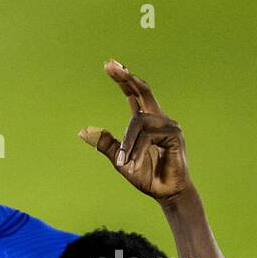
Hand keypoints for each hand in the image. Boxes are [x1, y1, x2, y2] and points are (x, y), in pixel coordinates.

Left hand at [78, 60, 194, 205]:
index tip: (111, 65)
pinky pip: (148, 135)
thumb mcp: (120, 159)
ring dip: (127, 144)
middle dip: (126, 78)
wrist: (164, 193)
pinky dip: (136, 149)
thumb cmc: (145, 175)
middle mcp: (158, 118)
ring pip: (139, 123)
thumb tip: (82, 131)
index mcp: (145, 122)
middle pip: (143, 91)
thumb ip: (106, 144)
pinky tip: (132, 163)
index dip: (124, 80)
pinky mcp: (174, 135)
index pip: (134, 95)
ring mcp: (168, 125)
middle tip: (110, 65)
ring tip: (124, 163)